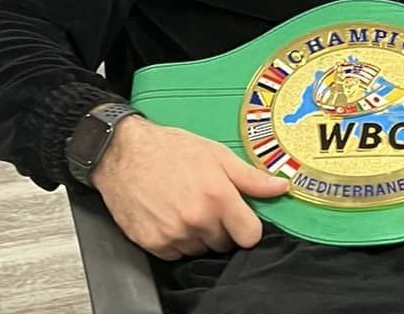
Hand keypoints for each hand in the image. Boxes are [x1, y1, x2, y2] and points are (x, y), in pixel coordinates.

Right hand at [90, 117, 290, 260]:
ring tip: (184, 206)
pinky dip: (176, 240)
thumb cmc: (169, 149)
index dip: (246, 226)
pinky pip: (176, 254)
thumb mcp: (216, 155)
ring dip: (197, 235)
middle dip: (221, 227)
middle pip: (225, 243)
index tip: (239, 218)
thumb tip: (281, 187)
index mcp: (218, 197)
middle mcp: (197, 219)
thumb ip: (250, 177)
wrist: (122, 153)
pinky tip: (168, 216)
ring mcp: (174, 234)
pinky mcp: (153, 243)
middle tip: (205, 203)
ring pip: (200, 249)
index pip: (250, 235)